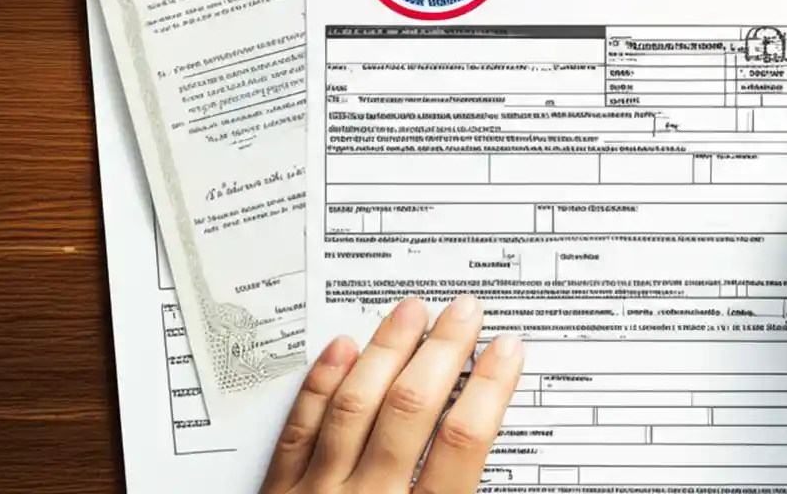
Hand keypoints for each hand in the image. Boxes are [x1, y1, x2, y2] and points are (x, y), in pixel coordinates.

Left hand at [260, 296, 523, 493]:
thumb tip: (485, 431)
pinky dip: (321, 385)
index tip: (508, 350)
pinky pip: (299, 429)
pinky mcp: (278, 493)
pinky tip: (341, 351)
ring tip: (409, 312)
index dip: (490, 387)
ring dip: (386, 351)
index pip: (463, 441)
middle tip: (464, 312)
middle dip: (442, 351)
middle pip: (410, 408)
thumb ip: (459, 491)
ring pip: (355, 405)